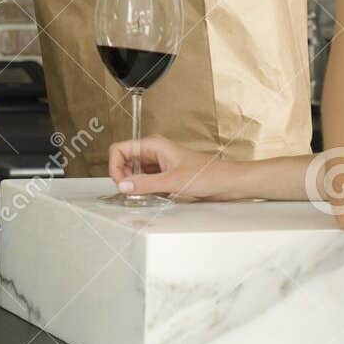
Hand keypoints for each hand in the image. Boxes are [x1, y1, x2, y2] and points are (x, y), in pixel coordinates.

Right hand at [108, 134, 225, 200]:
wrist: (227, 183)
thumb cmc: (209, 174)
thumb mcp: (173, 181)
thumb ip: (146, 184)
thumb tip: (123, 186)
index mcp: (154, 145)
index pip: (120, 149)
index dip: (116, 166)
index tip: (121, 183)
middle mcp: (154, 153)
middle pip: (125, 162)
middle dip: (124, 178)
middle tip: (130, 193)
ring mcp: (159, 165)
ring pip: (135, 174)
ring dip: (135, 186)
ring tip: (142, 196)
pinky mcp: (165, 177)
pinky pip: (146, 183)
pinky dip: (145, 191)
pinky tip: (152, 198)